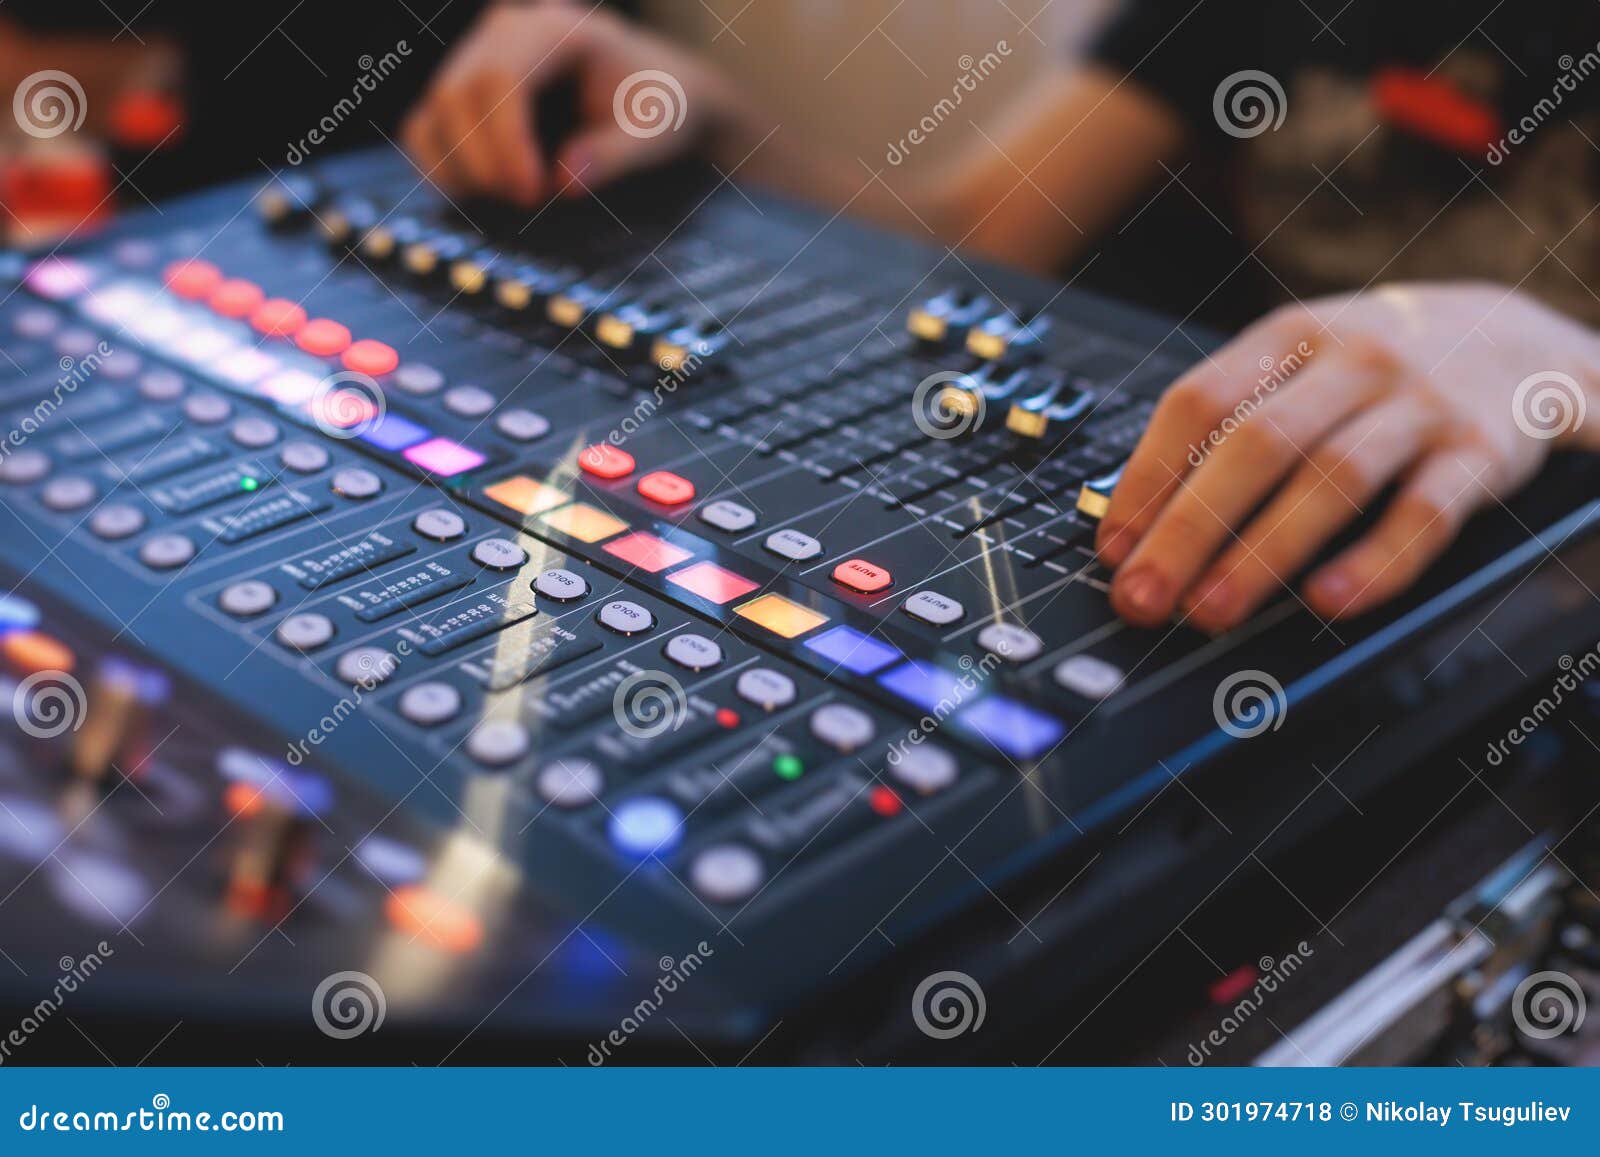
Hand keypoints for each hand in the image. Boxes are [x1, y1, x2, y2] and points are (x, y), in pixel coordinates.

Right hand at [401, 3, 743, 204]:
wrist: (655, 99)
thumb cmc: (659, 110)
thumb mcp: (657, 134)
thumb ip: (617, 156)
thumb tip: (564, 180)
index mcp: (557, 29)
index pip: (502, 76)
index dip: (506, 140)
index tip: (531, 193)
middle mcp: (505, 32)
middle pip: (457, 93)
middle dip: (485, 162)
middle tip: (529, 204)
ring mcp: (475, 58)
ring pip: (433, 113)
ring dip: (463, 171)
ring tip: (516, 201)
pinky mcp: (461, 93)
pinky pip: (424, 130)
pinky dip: (443, 169)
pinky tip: (485, 196)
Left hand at [1095, 283, 1599, 632]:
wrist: (1519, 343)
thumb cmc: (1376, 372)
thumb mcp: (1298, 365)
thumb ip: (1227, 425)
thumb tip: (1134, 519)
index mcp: (1287, 338)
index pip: (1198, 404)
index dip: (1147, 479)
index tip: (1113, 548)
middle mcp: (1351, 362)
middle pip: (1254, 446)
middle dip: (1189, 528)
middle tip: (1146, 596)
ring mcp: (1419, 404)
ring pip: (1331, 478)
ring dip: (1263, 553)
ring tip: (1212, 609)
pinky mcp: (1481, 452)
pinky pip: (1425, 514)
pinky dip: (1374, 562)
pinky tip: (1328, 601)